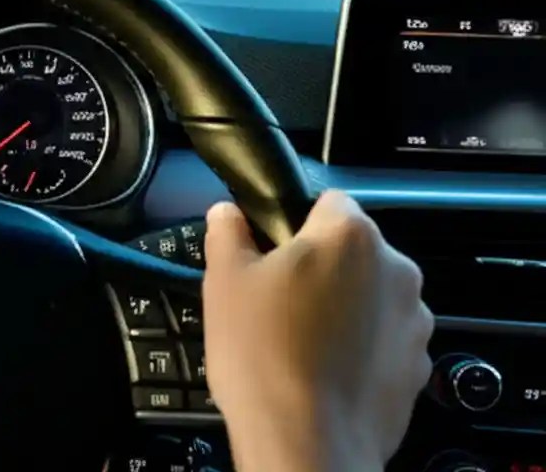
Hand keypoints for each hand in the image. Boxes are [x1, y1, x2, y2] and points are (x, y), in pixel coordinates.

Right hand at [202, 191, 433, 470]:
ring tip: (301, 343)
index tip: (271, 255)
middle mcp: (396, 269)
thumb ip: (228, 234)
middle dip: (322, 268)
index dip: (295, 225)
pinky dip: (362, 349)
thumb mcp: (224, 282)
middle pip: (353, 251)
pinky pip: (384, 341)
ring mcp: (415, 321)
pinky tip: (326, 372)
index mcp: (350, 235)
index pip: (328, 201)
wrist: (307, 443)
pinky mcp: (419, 367)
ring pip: (371, 297)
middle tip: (278, 302)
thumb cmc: (263, 354)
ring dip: (345, 309)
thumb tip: (227, 214)